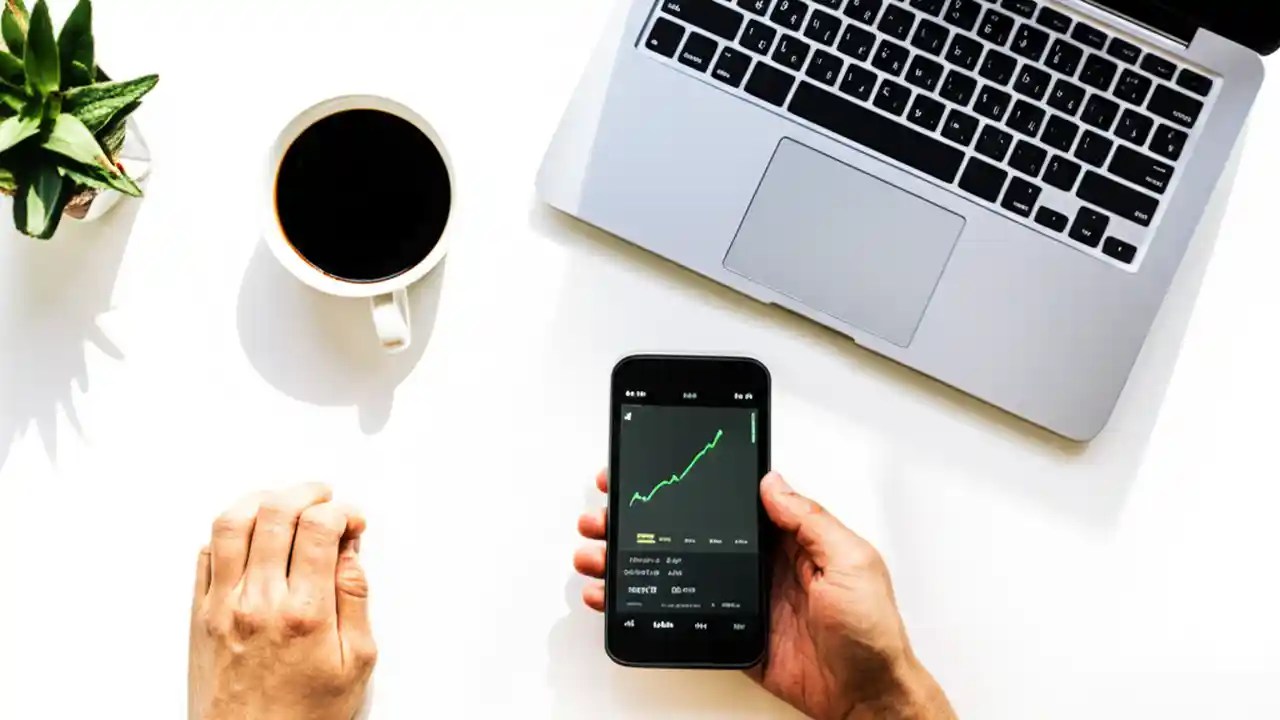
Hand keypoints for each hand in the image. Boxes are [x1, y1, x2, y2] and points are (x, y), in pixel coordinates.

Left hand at [188, 484, 376, 719]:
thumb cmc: (303, 717)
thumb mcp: (355, 664)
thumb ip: (355, 600)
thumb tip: (351, 553)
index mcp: (305, 613)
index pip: (319, 528)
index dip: (342, 511)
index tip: (353, 520)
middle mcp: (259, 601)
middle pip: (276, 512)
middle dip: (306, 492)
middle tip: (323, 497)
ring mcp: (223, 604)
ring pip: (231, 522)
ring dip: (262, 499)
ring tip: (283, 503)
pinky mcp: (200, 614)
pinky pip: (205, 553)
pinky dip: (228, 532)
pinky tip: (250, 537)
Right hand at [573, 470, 954, 719]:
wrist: (866, 697)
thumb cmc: (872, 633)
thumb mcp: (852, 562)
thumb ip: (810, 521)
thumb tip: (773, 482)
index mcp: (790, 538)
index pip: (731, 500)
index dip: (690, 483)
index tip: (653, 470)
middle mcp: (761, 563)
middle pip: (691, 531)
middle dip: (643, 518)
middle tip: (606, 510)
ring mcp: (743, 598)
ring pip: (677, 569)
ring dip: (634, 559)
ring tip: (599, 550)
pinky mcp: (731, 632)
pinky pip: (682, 614)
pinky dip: (646, 605)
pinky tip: (620, 596)